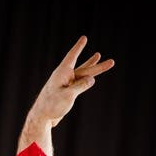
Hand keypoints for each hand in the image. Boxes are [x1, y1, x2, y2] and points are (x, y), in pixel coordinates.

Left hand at [18, 35, 114, 155]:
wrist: (42, 117)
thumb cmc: (51, 105)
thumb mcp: (67, 95)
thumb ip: (80, 86)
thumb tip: (92, 79)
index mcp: (62, 72)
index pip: (72, 56)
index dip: (78, 47)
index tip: (84, 38)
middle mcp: (65, 76)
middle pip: (84, 69)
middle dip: (97, 65)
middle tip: (112, 62)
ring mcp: (66, 84)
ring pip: (83, 75)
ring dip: (93, 69)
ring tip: (99, 56)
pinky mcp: (67, 92)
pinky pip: (79, 84)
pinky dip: (86, 81)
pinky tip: (91, 78)